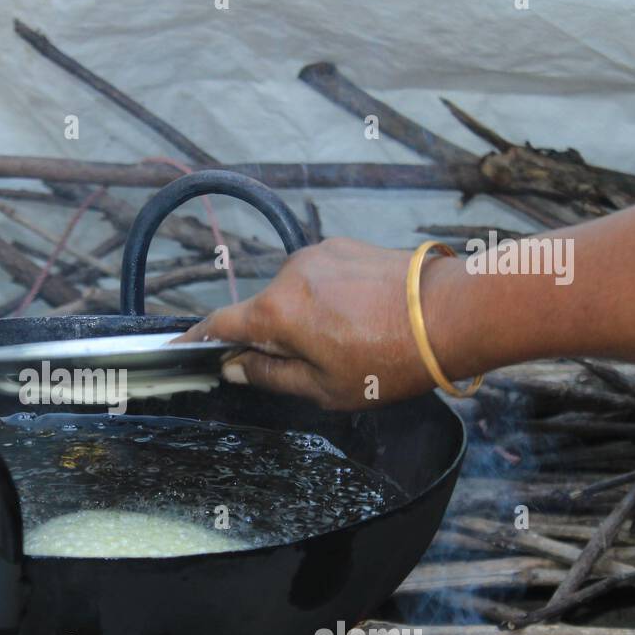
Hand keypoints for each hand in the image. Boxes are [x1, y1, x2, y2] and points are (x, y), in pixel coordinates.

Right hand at [177, 238, 456, 409]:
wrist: (451, 313)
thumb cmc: (389, 360)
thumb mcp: (324, 388)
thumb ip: (271, 376)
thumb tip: (235, 368)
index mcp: (276, 312)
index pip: (220, 324)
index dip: (199, 339)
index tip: (183, 347)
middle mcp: (289, 274)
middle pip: (261, 310)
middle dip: (272, 336)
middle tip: (309, 365)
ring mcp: (318, 254)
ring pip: (293, 293)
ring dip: (304, 316)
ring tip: (348, 342)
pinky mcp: (345, 246)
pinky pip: (320, 277)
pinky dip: (328, 298)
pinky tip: (361, 318)